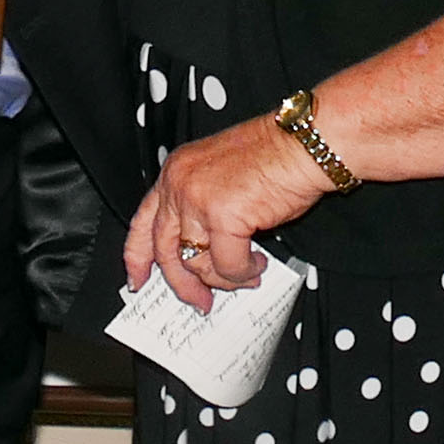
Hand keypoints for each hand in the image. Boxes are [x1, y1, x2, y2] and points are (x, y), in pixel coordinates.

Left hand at [123, 117, 330, 307]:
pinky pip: (227, 266)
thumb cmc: (277, 153)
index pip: (143, 222)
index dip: (138, 257)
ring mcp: (198, 201)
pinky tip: (257, 264)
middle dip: (183, 284)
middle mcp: (180, 185)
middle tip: (199, 300)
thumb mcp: (223, 173)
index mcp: (177, 171)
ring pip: (196, 263)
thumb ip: (203, 206)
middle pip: (165, 250)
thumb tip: (205, 251)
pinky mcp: (223, 217)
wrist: (305, 143)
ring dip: (225, 277)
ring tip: (248, 273)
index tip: (139, 279)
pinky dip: (243, 272)